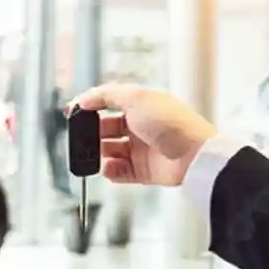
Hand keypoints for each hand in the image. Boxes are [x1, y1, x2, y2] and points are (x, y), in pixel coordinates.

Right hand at [70, 83, 216, 186]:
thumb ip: (106, 95)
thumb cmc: (171, 122)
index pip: (108, 105)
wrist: (194, 155)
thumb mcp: (136, 97)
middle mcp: (140, 127)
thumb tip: (83, 99)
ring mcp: (142, 150)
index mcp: (140, 105)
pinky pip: (119, 172)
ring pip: (110, 152)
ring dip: (100, 154)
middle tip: (84, 138)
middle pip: (106, 130)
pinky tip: (109, 168)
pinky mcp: (144, 172)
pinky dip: (111, 171)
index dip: (90, 108)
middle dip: (93, 134)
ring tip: (100, 155)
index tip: (74, 113)